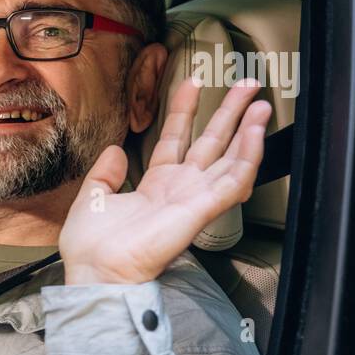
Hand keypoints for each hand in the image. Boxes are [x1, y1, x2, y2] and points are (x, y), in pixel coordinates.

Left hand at [59, 77, 271, 285]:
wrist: (96, 271)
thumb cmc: (93, 247)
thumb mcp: (93, 198)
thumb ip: (105, 172)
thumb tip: (114, 149)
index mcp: (155, 185)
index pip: (176, 138)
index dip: (185, 109)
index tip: (193, 83)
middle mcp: (179, 189)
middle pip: (211, 142)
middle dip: (230, 113)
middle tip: (247, 86)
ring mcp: (193, 198)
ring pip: (230, 158)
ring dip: (248, 130)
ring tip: (261, 103)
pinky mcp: (202, 209)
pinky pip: (233, 180)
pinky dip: (247, 156)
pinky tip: (255, 132)